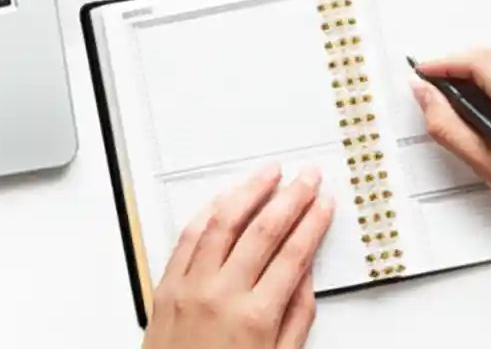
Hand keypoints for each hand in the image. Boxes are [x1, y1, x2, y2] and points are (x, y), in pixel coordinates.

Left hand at [143, 165, 335, 348]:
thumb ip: (297, 315)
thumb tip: (306, 272)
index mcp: (255, 317)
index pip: (293, 253)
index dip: (313, 222)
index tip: (324, 202)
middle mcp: (221, 295)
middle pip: (263, 229)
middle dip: (290, 197)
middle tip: (306, 176)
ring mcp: (190, 287)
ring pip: (222, 222)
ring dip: (248, 191)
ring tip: (268, 173)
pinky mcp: (166, 287)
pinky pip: (188, 237)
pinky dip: (208, 211)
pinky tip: (225, 199)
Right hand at [411, 48, 490, 247]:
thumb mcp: (486, 164)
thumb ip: (446, 124)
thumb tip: (424, 93)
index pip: (477, 60)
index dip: (443, 63)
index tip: (423, 74)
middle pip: (489, 58)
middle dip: (458, 71)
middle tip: (439, 97)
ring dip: (479, 79)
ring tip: (469, 113)